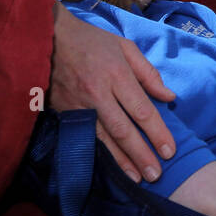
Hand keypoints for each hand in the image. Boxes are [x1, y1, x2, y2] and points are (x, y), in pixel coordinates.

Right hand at [50, 4, 175, 181]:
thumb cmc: (91, 40)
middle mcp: (98, 93)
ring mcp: (79, 105)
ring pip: (103, 138)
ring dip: (121, 161)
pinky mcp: (65, 112)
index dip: (157, 133)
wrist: (46, 37)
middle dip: (141, 154)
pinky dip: (99, 153)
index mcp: (117, 74)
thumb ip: (148, 73)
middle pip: (123, 130)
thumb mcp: (124, 47)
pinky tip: (109, 167)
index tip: (170, 151)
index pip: (142, 110)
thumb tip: (169, 97)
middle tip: (156, 175)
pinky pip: (86, 136)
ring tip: (136, 178)